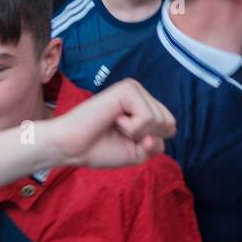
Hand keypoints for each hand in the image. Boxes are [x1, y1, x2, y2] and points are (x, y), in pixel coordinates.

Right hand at [41, 77, 176, 168]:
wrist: (71, 148)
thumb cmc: (100, 149)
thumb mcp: (137, 153)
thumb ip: (156, 144)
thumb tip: (163, 130)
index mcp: (145, 106)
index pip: (170, 127)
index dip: (151, 143)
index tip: (126, 140)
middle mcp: (141, 94)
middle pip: (169, 124)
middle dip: (146, 138)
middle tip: (119, 133)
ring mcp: (135, 89)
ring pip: (160, 120)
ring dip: (137, 133)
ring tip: (116, 126)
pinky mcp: (128, 89)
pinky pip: (147, 117)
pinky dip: (132, 128)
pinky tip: (114, 120)